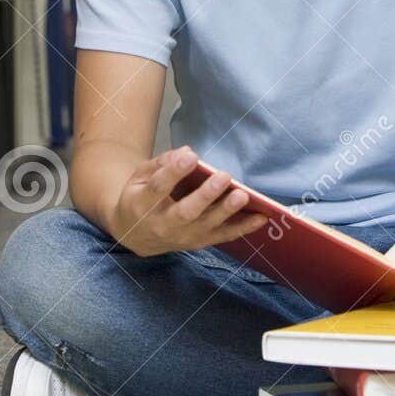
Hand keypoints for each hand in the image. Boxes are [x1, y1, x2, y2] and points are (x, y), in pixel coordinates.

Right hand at [107, 146, 268, 255]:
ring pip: (206, 226)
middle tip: (224, 176)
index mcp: (142, 204)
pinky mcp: (197, 243)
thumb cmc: (140, 198)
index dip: (174, 172)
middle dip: (206, 195)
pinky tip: (261, 218)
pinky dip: (242, 228)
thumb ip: (161, 163)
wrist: (133, 234)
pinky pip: (222, 236)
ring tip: (243, 195)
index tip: (191, 157)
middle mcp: (162, 224)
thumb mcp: (140, 176)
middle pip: (186, 212)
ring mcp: (181, 237)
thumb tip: (187, 152)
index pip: (158, 188)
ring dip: (227, 211)